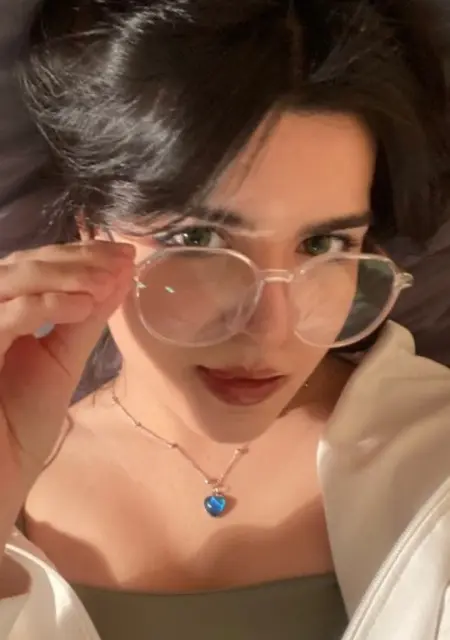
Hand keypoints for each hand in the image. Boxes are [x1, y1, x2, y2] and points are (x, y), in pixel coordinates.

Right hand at [0, 240, 134, 503]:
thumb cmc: (21, 426)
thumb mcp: (62, 362)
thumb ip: (84, 320)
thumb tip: (120, 277)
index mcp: (3, 313)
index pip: (37, 266)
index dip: (79, 253)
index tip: (124, 252)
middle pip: (23, 264)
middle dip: (76, 258)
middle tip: (121, 258)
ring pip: (11, 280)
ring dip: (63, 275)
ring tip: (107, 280)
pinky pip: (3, 317)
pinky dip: (43, 305)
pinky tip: (82, 305)